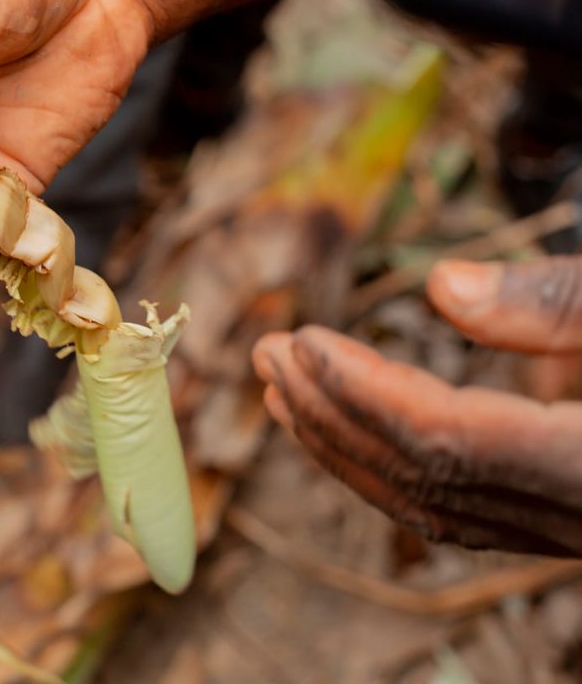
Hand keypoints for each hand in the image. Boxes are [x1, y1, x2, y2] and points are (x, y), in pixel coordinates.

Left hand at [253, 257, 581, 556]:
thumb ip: (555, 303)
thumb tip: (442, 284)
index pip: (446, 440)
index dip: (362, 390)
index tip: (301, 343)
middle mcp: (577, 520)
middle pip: (424, 476)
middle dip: (332, 413)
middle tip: (267, 354)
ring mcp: (574, 533)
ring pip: (435, 507)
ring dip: (349, 446)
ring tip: (285, 392)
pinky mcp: (569, 524)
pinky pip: (462, 515)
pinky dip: (395, 473)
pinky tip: (354, 437)